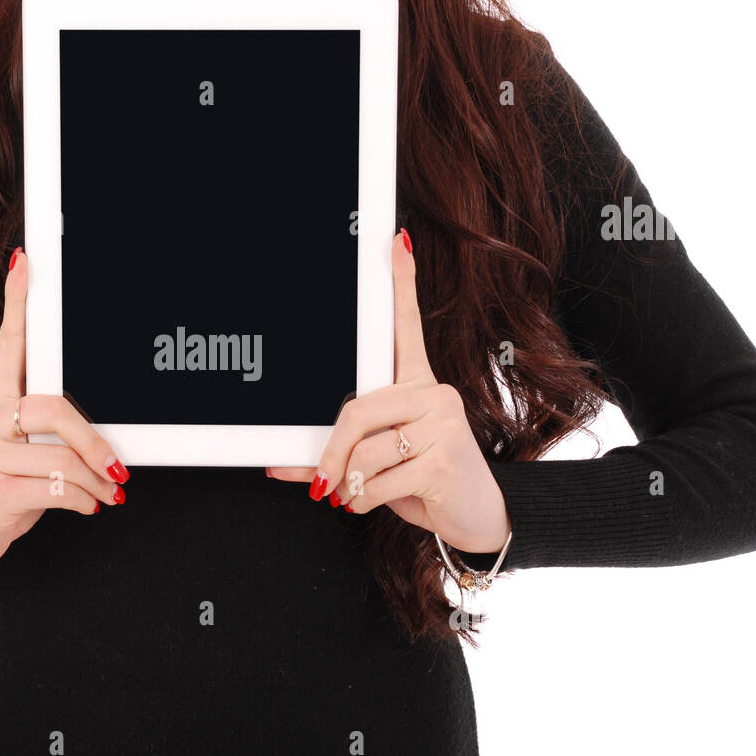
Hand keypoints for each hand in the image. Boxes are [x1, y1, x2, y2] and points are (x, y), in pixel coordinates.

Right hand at [0, 247, 129, 576]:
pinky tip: (87, 506)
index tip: (25, 261)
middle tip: (117, 465)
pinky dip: (83, 499)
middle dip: (94, 440)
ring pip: (61, 456)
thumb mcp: (20, 452)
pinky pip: (57, 487)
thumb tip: (102, 434)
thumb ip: (48, 432)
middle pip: (52, 407)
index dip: (17, 302)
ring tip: (108, 492)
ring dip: (96, 480)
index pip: (8, 344)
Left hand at [267, 229, 510, 553]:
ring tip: (359, 495)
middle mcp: (433, 394)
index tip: (396, 240)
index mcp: (418, 385)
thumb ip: (335, 455)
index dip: (402, 282)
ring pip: (366, 451)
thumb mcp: (377, 462)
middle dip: (332, 452)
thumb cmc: (423, 480)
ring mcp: (444, 424)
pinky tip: (373, 503)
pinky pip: (380, 480)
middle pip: (358, 408)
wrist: (477, 515)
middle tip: (325, 481)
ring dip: (350, 485)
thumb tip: (278, 464)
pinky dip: (364, 501)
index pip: (407, 326)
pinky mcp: (444, 460)